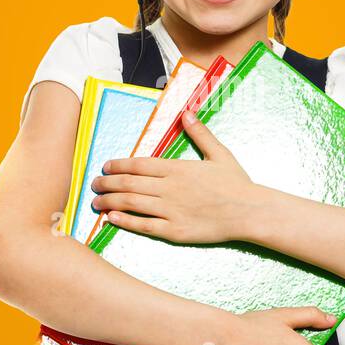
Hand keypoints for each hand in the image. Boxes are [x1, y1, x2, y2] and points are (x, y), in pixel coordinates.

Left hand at [91, 110, 261, 243]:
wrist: (249, 212)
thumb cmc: (236, 183)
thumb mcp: (219, 153)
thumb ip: (200, 133)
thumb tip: (187, 114)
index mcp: (177, 169)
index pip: (138, 164)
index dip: (118, 165)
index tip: (106, 166)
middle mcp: (169, 188)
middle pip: (129, 183)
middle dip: (107, 183)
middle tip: (94, 185)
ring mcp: (170, 210)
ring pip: (131, 203)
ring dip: (110, 201)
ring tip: (96, 202)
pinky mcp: (174, 230)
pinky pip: (144, 225)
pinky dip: (125, 221)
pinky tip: (112, 218)